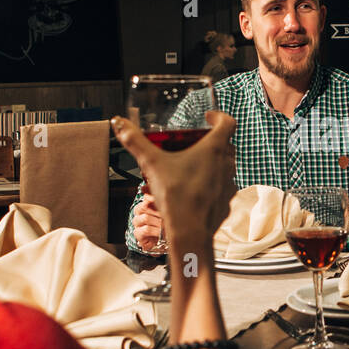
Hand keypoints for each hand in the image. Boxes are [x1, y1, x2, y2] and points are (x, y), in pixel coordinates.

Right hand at [112, 111, 236, 250]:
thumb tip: (118, 123)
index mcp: (215, 149)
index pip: (228, 122)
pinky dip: (212, 183)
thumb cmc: (176, 196)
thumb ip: (135, 141)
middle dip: (212, 140)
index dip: (219, 116)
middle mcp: (227, 164)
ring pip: (225, 166)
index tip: (209, 117)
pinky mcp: (227, 202)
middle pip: (226, 144)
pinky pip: (222, 187)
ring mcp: (230, 184)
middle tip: (194, 143)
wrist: (190, 232)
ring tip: (191, 166)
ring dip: (212, 162)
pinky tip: (194, 189)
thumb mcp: (151, 163)